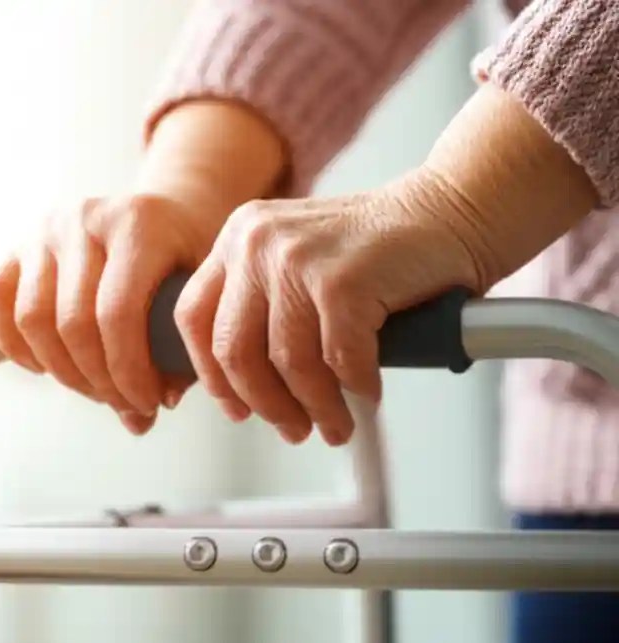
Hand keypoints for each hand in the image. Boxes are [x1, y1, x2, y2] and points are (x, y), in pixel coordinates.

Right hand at [0, 194, 213, 433]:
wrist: (167, 215)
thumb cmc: (187, 261)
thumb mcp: (199, 296)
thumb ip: (181, 354)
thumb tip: (139, 418)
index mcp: (137, 224)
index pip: (118, 313)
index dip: (129, 372)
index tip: (149, 404)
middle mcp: (85, 218)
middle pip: (73, 323)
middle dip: (99, 381)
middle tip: (124, 404)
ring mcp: (46, 229)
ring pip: (32, 318)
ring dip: (62, 371)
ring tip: (94, 389)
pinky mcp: (18, 244)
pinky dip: (13, 343)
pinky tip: (46, 366)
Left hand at [173, 171, 491, 445]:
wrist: (453, 209)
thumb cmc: (379, 250)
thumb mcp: (297, 261)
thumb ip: (263, 303)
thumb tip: (241, 385)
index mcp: (237, 238)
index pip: (194, 318)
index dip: (210, 375)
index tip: (236, 408)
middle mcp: (256, 242)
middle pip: (233, 351)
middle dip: (265, 404)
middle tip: (293, 429)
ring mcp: (298, 259)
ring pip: (288, 365)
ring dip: (316, 408)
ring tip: (336, 426)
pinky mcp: (344, 281)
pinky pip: (339, 362)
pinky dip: (356, 388)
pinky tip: (368, 395)